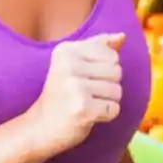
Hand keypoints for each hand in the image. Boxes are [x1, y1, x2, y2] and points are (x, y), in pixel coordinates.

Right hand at [27, 33, 125, 157]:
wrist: (40, 127)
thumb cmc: (62, 92)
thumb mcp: (74, 62)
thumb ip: (98, 47)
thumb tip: (123, 36)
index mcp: (66, 50)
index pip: (112, 55)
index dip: (105, 70)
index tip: (84, 79)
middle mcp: (69, 65)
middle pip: (117, 72)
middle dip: (108, 86)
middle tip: (86, 94)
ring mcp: (75, 87)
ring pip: (117, 91)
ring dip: (107, 102)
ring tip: (87, 104)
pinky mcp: (83, 108)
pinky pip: (114, 109)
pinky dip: (106, 115)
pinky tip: (88, 116)